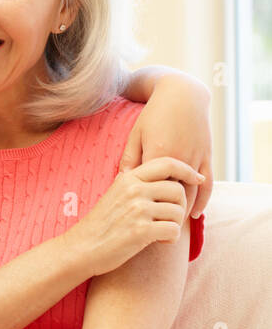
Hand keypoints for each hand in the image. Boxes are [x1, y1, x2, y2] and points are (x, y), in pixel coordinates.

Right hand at [67, 157, 201, 277]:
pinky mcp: (141, 231)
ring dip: (175, 224)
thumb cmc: (101, 224)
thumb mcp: (115, 195)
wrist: (81, 248)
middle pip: (178, 190)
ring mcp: (137, 210)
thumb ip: (137, 184)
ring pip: (179, 211)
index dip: (187, 170)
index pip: (167, 163)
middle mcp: (133, 190)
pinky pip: (174, 230)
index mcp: (128, 179)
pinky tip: (160, 241)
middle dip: (181, 206)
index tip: (197, 178)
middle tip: (170, 217)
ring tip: (162, 231)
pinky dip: (171, 238)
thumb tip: (167, 177)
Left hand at [121, 76, 212, 216]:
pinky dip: (203, 200)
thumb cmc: (153, 115)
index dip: (145, 209)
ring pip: (191, 194)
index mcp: (157, 156)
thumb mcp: (135, 135)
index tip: (134, 224)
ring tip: (171, 227)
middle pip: (172, 197)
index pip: (152, 191)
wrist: (182, 95)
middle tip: (151, 233)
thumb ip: (130, 160)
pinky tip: (195, 214)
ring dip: (182, 212)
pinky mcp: (206, 157)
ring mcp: (195, 159)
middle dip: (163, 216)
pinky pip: (207, 184)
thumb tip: (121, 182)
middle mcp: (179, 160)